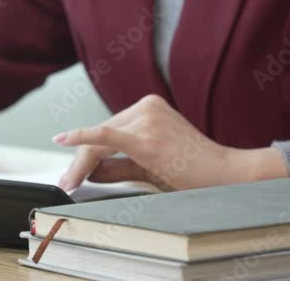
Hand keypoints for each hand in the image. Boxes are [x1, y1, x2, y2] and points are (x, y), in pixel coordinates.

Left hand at [52, 94, 288, 190]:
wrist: (227, 174)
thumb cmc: (192, 171)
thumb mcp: (148, 165)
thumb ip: (117, 167)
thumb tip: (87, 172)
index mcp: (147, 107)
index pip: (106, 130)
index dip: (84, 152)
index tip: (72, 172)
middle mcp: (145, 107)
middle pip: (99, 136)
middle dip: (79, 161)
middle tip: (65, 183)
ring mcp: (147, 119)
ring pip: (99, 142)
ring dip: (80, 164)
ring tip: (70, 183)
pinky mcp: (147, 138)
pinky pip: (105, 136)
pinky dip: (82, 138)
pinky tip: (62, 140)